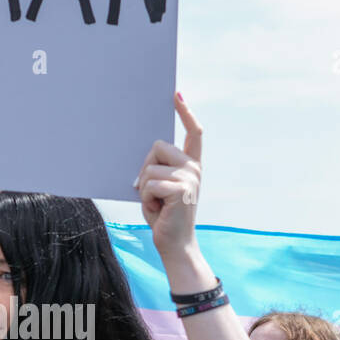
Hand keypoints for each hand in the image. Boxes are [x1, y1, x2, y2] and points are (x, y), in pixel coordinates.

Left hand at [133, 94, 201, 259]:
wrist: (174, 244)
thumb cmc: (163, 216)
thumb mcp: (158, 187)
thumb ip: (156, 168)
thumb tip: (146, 153)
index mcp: (191, 165)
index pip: (193, 133)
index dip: (185, 112)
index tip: (176, 95)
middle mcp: (194, 168)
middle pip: (158, 147)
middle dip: (145, 167)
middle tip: (149, 190)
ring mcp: (191, 178)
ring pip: (150, 168)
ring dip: (145, 188)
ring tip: (156, 203)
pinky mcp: (182, 189)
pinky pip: (150, 184)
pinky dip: (146, 199)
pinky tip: (156, 209)